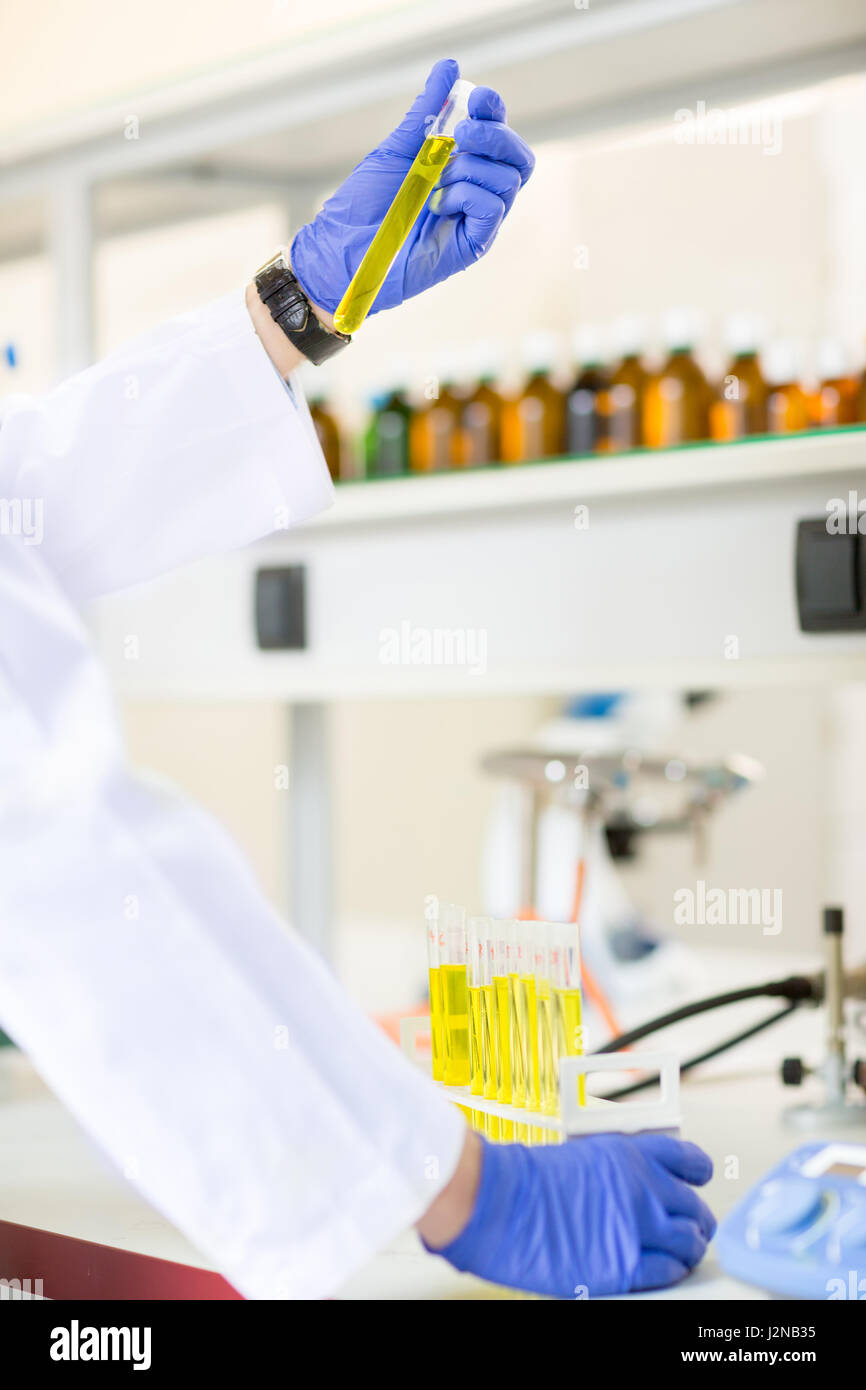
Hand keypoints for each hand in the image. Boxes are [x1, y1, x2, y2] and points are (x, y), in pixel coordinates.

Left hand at [290, 58, 533, 318]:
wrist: (343, 246)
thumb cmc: (365, 203)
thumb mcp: (399, 147)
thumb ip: (427, 110)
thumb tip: (450, 68)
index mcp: (462, 167)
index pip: (500, 135)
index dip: (495, 112)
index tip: (477, 99)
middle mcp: (476, 192)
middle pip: (520, 158)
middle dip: (496, 136)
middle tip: (461, 135)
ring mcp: (476, 220)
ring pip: (509, 180)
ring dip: (470, 169)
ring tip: (434, 181)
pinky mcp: (473, 244)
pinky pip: (494, 208)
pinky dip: (467, 196)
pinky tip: (438, 204)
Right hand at [423, 1132, 715, 1298]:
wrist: (498, 1202)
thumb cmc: (526, 1180)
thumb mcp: (582, 1155)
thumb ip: (618, 1171)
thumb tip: (633, 1188)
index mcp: (631, 1154)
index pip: (688, 1161)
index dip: (698, 1174)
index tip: (698, 1181)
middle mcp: (642, 1188)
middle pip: (694, 1207)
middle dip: (696, 1219)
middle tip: (691, 1226)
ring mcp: (636, 1228)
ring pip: (689, 1242)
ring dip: (688, 1248)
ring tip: (682, 1252)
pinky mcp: (623, 1265)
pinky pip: (667, 1271)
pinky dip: (671, 1271)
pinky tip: (665, 1269)